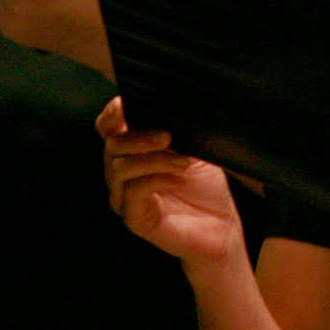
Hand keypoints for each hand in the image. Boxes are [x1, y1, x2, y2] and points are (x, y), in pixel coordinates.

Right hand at [96, 96, 241, 268]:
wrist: (221, 226)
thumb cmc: (206, 186)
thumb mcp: (196, 148)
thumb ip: (179, 128)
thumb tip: (175, 103)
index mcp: (134, 152)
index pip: (108, 129)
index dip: (111, 115)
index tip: (124, 104)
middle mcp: (122, 174)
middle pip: (111, 145)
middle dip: (139, 136)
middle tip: (168, 136)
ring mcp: (124, 197)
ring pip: (120, 168)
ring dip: (153, 159)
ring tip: (183, 162)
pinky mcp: (133, 218)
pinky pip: (132, 192)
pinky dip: (155, 179)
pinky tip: (176, 179)